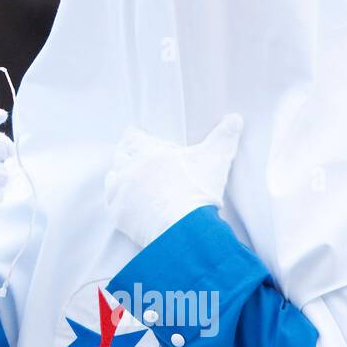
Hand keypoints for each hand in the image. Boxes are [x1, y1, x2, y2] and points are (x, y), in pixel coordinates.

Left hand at [104, 113, 242, 249]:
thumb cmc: (198, 191)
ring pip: (113, 176)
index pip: (132, 136)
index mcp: (148, 152)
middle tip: (141, 163)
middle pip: (121, 155)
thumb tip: (235, 118)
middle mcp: (129, 168)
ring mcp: (121, 191)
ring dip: (121, 177)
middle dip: (129, 157)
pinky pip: (111, 201)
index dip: (137, 138)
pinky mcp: (118, 213)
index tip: (141, 141)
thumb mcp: (216, 159)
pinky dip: (118, 200)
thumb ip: (224, 136)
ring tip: (136, 183)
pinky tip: (129, 203)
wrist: (184, 229)